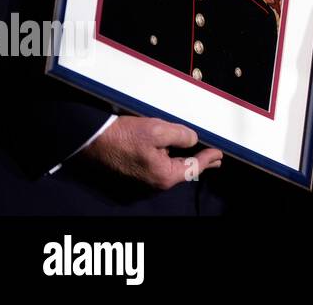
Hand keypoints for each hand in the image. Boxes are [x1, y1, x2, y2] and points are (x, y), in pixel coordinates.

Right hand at [79, 116, 222, 189]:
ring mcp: (143, 180)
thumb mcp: (159, 130)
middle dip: (200, 164)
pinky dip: (172, 161)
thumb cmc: (123, 136)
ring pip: (171, 170)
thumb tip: (192, 140)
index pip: (193, 167)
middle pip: (183, 172)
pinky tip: (176, 155)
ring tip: (199, 157)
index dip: (208, 159)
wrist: (93, 141)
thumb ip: (182, 136)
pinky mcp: (135, 173)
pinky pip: (160, 168)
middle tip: (215, 160)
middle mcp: (154, 182)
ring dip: (186, 162)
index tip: (219, 154)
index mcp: (163, 175)